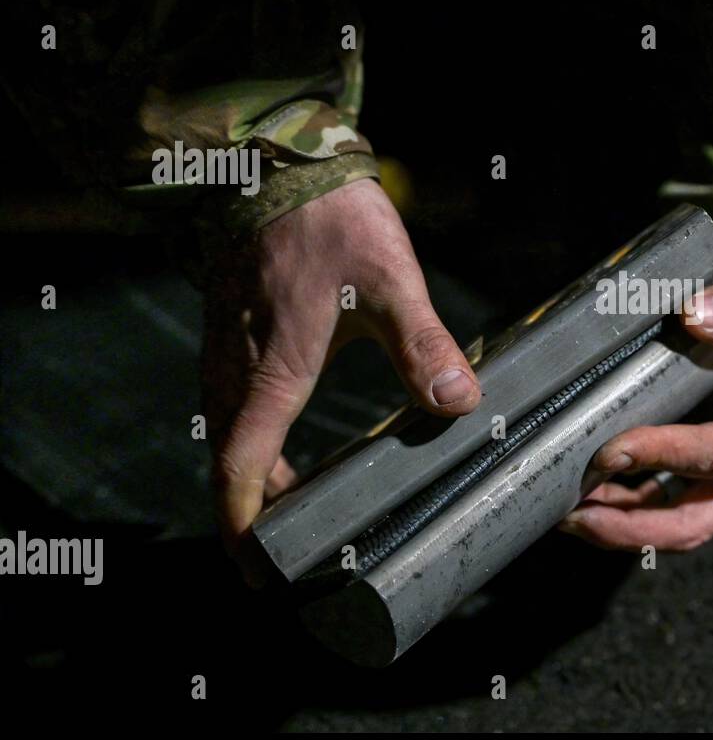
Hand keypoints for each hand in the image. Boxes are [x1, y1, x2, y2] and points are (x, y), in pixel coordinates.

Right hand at [200, 178, 480, 581]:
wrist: (279, 164)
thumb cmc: (331, 220)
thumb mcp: (389, 281)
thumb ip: (424, 346)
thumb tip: (460, 404)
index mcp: (272, 371)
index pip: (242, 469)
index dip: (247, 530)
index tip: (262, 575)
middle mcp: (236, 370)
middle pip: (231, 465)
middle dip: (254, 520)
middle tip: (292, 561)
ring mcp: (226, 352)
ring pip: (227, 437)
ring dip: (252, 482)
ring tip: (294, 517)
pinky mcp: (231, 336)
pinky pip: (230, 408)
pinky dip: (250, 444)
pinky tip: (285, 449)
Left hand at [560, 261, 712, 550]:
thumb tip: (692, 314)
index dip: (664, 455)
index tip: (611, 449)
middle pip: (694, 522)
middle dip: (630, 527)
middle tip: (572, 515)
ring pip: (679, 523)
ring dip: (623, 525)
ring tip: (565, 514)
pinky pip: (674, 501)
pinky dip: (631, 505)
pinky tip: (591, 491)